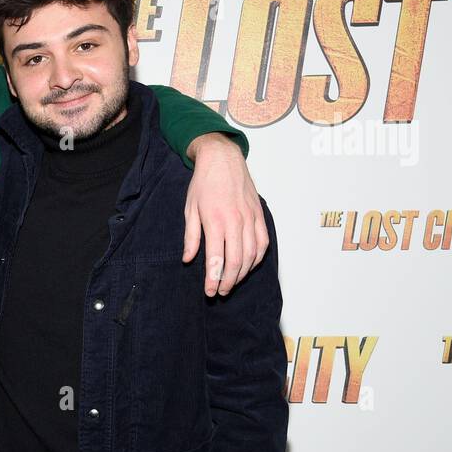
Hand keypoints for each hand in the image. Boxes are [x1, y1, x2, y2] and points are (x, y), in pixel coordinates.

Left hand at [182, 134, 267, 295]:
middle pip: (236, 261)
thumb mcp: (190, 209)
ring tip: (232, 282)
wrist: (223, 159)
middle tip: (221, 292)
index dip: (213, 280)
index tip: (209, 291)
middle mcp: (235, 221)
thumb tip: (189, 259)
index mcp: (215, 220)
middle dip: (228, 282)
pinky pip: (263, 242)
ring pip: (251, 255)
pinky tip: (248, 266)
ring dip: (243, 273)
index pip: (216, 259)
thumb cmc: (203, 184)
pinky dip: (257, 258)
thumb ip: (191, 237)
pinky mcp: (259, 215)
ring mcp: (250, 218)